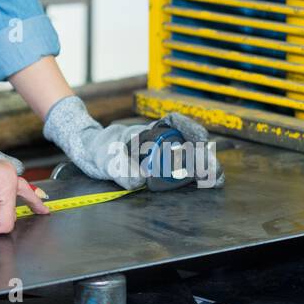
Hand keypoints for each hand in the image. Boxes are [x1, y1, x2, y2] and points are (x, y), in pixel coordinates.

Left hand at [43, 96, 224, 188]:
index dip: (189, 127)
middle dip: (203, 154)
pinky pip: (182, 170)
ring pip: (189, 156)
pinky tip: (204, 182)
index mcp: (145, 132)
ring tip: (214, 178)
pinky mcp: (160, 170)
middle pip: (187, 142)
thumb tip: (139, 180)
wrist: (89, 153)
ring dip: (203, 165)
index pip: (172, 122)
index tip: (199, 139)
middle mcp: (157, 140)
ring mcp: (160, 155)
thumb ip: (118, 167)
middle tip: (211, 170)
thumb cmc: (96, 149)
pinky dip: (195, 175)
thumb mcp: (103, 158)